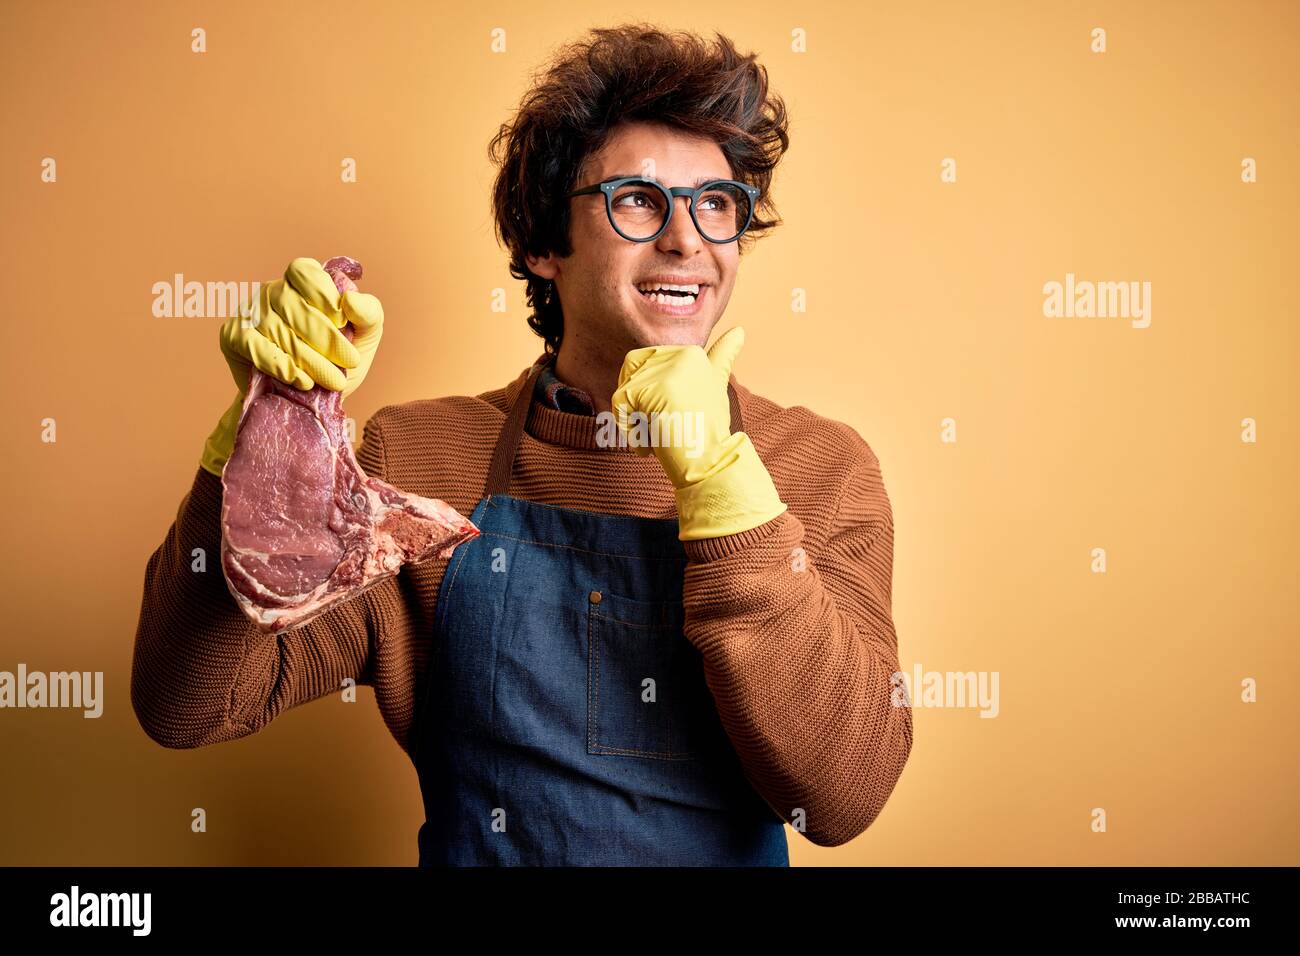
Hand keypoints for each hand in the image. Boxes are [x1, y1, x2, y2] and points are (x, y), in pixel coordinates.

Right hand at [200, 257, 384, 475]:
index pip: (304, 272)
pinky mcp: (233, 336)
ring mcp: (249, 312)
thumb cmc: (338, 361)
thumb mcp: (364, 337)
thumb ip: (369, 314)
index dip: (323, 294)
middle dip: (325, 337)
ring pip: (276, 329)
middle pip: (292, 305)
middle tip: (349, 362)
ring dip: (309, 358)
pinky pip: (253, 345)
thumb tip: (350, 299)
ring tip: (333, 380)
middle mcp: (273, 291)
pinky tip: (300, 379)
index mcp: (302, 282)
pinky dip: (279, 364)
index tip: (343, 321)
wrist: (310, 401)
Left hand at [611, 326, 786, 539]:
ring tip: (656, 435)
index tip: (674, 418)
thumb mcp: (715, 385)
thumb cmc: (708, 430)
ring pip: (625, 388)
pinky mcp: (648, 387)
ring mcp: (664, 370)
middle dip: (636, 402)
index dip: (651, 395)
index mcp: (692, 353)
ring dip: (632, 417)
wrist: (710, 461)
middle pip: (632, 372)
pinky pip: (619, 403)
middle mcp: (680, 355)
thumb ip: (723, 355)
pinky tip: (647, 442)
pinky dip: (626, 428)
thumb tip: (740, 330)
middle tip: (661, 428)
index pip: (648, 363)